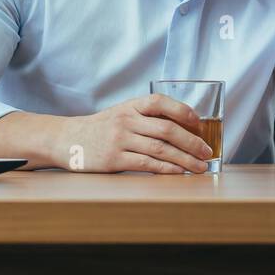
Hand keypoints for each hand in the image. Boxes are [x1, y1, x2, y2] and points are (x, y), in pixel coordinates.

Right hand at [54, 94, 213, 172]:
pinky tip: (178, 172)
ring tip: (199, 166)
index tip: (198, 121)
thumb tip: (182, 129)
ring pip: (160, 149)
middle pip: (166, 129)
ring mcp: (119, 140)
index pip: (159, 102)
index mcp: (129, 106)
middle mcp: (126, 120)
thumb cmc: (100, 128)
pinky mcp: (114, 159)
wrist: (67, 140)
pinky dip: (166, 169)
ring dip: (184, 159)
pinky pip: (146, 164)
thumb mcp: (121, 114)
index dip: (182, 110)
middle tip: (207, 151)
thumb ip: (145, 118)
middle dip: (191, 141)